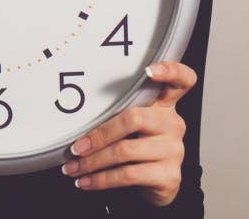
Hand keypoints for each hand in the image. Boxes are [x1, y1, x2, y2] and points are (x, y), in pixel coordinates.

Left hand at [60, 61, 197, 206]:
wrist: (155, 183)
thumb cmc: (136, 143)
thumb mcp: (130, 124)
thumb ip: (115, 112)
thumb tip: (73, 117)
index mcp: (163, 105)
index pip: (180, 81)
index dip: (170, 71)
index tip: (149, 70)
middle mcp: (172, 124)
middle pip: (134, 118)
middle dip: (98, 134)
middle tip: (75, 147)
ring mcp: (173, 150)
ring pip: (125, 150)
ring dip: (92, 162)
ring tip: (73, 168)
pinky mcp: (169, 175)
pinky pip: (128, 174)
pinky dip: (101, 179)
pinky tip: (86, 182)